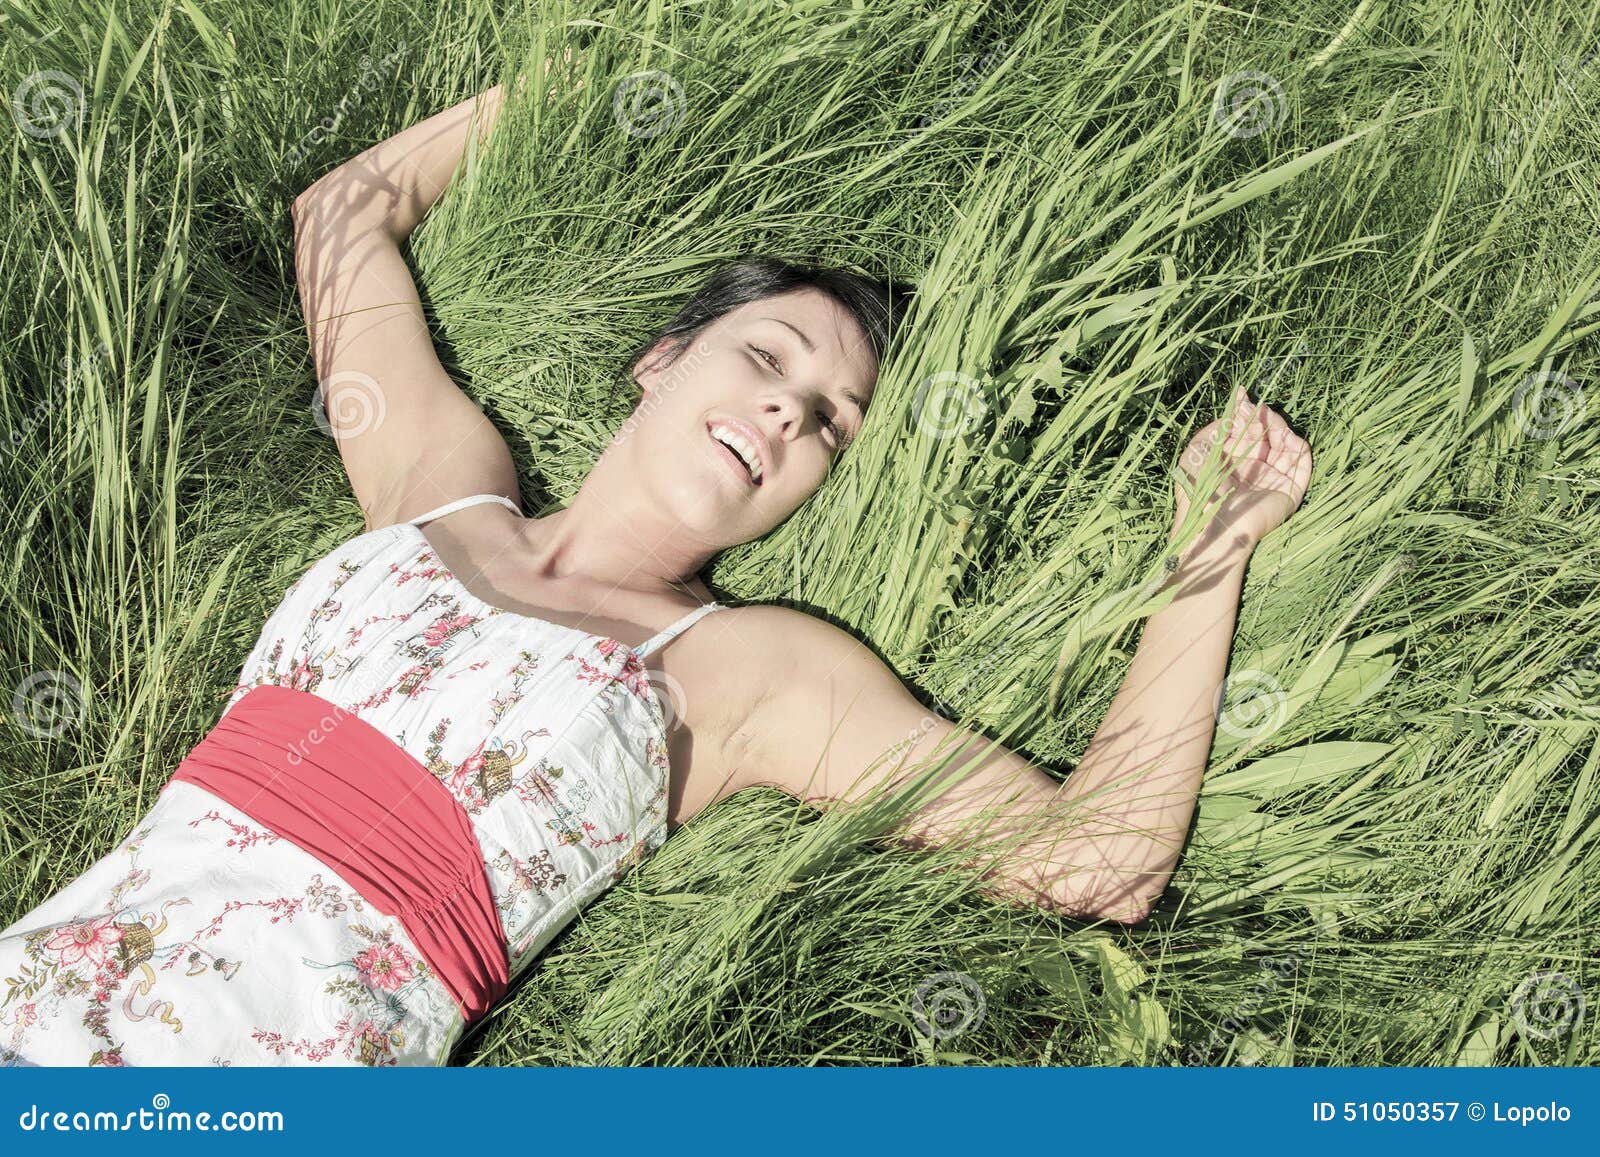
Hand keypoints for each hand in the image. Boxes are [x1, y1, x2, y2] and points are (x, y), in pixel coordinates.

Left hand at [1172, 384, 1311, 547]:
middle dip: (1259, 417)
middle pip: (1266, 434)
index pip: (1244, 432)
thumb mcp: (1196, 454)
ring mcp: (1274, 478)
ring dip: (1277, 425)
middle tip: (1252, 407)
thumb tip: (1233, 408)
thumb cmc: (1200, 492)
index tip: (1241, 395)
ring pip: (1285, 442)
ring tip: (1265, 417)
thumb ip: (1213, 429)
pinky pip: (1301, 460)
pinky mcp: (1291, 489)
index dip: (1244, 412)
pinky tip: (1282, 433)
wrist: (1215, 527)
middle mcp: (1254, 469)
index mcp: (1232, 463)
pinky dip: (1296, 442)